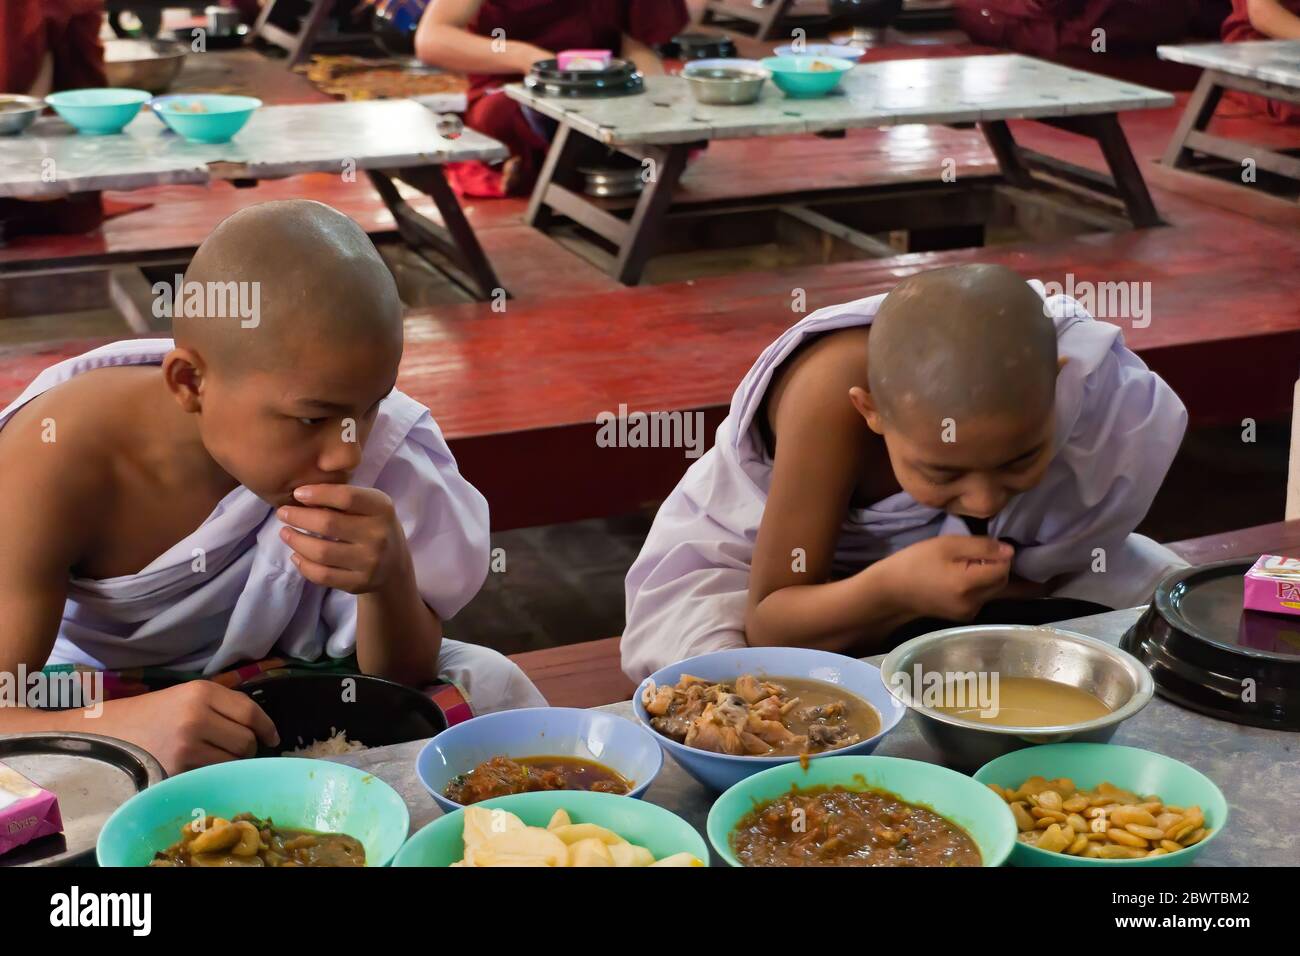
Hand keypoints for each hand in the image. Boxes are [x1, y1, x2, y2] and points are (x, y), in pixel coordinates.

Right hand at [97, 682, 278, 775]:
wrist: (105, 734)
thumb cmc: (150, 715)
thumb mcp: (185, 696)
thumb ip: (221, 704)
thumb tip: (260, 725)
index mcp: (201, 692)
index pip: (250, 711)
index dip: (267, 726)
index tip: (273, 737)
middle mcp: (196, 716)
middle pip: (246, 740)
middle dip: (247, 748)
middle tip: (235, 750)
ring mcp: (186, 745)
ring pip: (232, 761)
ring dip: (230, 763)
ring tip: (213, 759)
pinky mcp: (176, 770)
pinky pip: (211, 775)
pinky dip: (211, 775)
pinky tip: (199, 769)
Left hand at [278, 484, 408, 593]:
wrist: (395, 565)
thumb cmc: (374, 526)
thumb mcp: (370, 506)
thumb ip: (343, 499)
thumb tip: (302, 496)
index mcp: (382, 509)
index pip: (347, 497)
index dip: (319, 494)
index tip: (297, 494)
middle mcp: (379, 536)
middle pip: (328, 524)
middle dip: (298, 517)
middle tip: (282, 513)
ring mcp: (369, 562)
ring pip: (321, 552)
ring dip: (296, 541)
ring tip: (285, 533)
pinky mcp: (359, 583)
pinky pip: (322, 575)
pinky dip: (303, 565)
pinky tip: (296, 555)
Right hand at [884, 535, 1013, 621]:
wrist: (891, 590)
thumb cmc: (915, 562)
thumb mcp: (947, 545)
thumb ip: (981, 546)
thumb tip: (1010, 551)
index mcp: (968, 584)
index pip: (1004, 568)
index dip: (999, 554)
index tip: (982, 546)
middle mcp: (974, 603)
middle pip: (1002, 581)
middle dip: (995, 566)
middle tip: (973, 554)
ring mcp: (969, 613)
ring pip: (994, 590)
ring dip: (988, 576)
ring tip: (964, 566)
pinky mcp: (964, 616)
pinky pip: (982, 598)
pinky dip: (979, 586)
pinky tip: (960, 579)